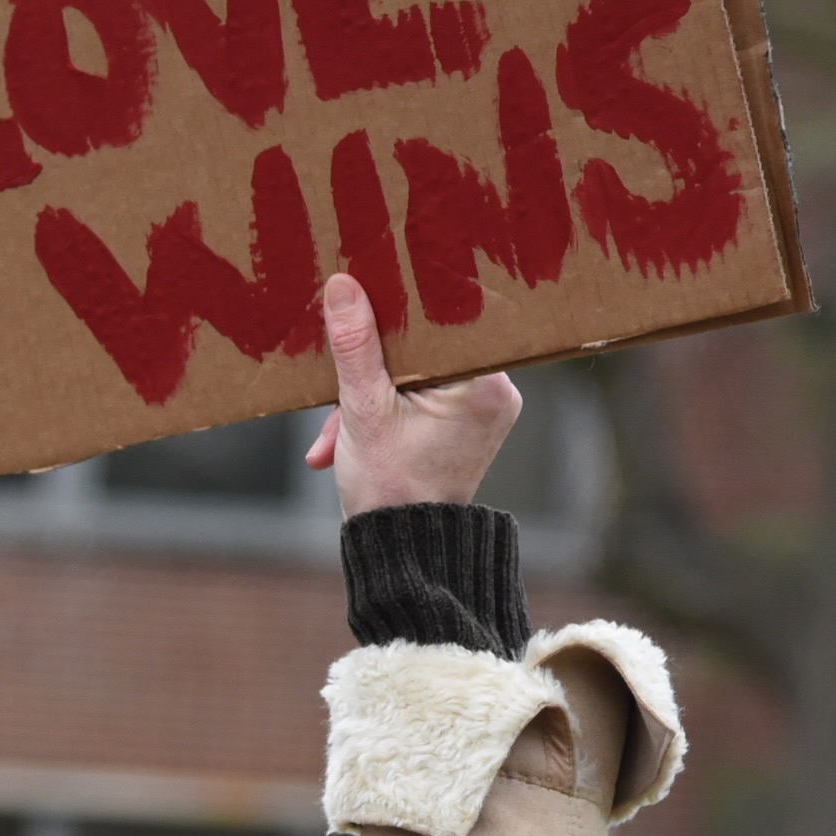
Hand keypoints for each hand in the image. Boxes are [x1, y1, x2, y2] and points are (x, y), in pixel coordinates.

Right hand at [302, 273, 522, 514]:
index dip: (399, 310)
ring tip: (339, 430)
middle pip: (424, 348)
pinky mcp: (464, 423)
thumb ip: (355, 346)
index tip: (366, 297)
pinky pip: (419, 393)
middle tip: (338, 385)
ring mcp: (482, 409)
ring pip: (415, 371)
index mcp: (486, 384)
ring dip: (369, 395)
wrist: (402, 549)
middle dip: (372, 370)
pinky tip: (348, 435)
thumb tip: (343, 286)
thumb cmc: (390, 489)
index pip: (442, 321)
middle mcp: (497, 392)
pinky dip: (384, 408)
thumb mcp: (363, 411)